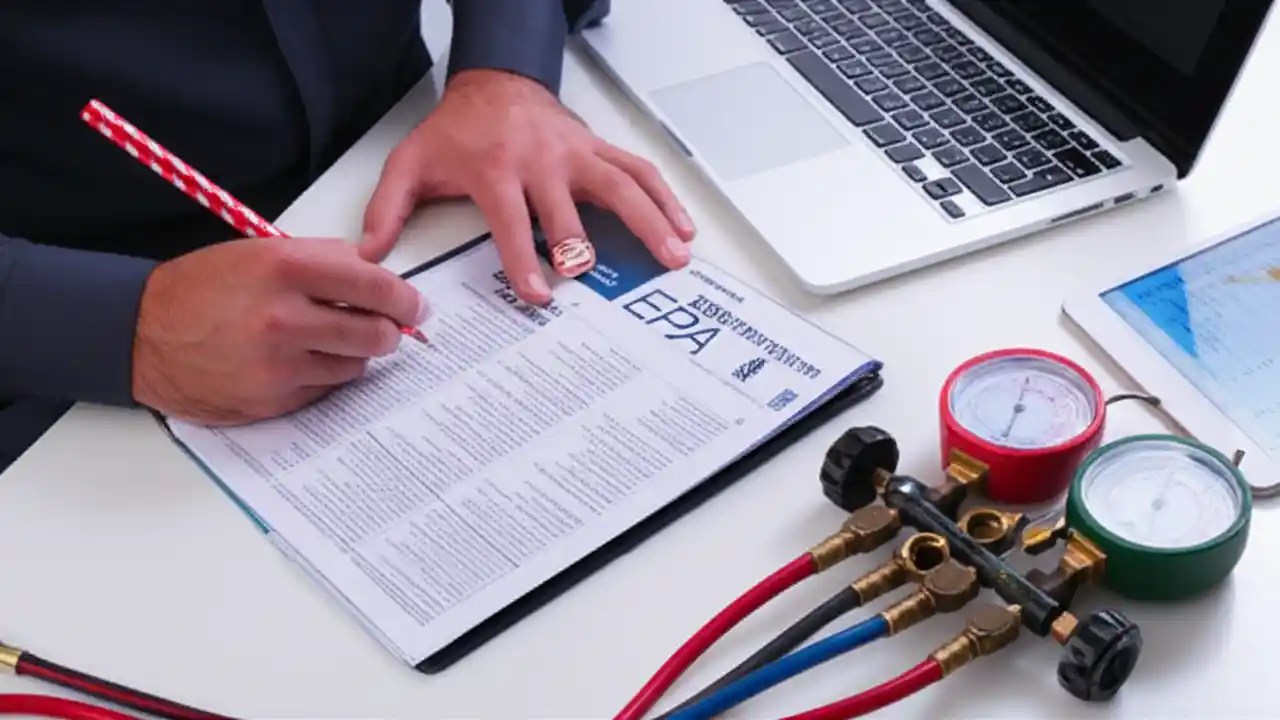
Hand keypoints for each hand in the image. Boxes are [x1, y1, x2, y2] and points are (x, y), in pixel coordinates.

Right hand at [132, 237, 428, 423]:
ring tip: (322, 339)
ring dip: (352, 353)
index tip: (415, 305)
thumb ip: (323, 260)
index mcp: (287, 270)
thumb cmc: (202, 288)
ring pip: (356, 365)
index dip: (405, 299)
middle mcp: (285, 319)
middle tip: (382, 327)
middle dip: (387, 330)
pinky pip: (326, 389)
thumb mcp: (261, 252)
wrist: (141, 334)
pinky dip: (323, 375)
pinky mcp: (273, 399)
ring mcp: (279, 365)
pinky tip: (297, 360)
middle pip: (377, 334)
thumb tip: (376, 273)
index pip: (376, 287)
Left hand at [361, 69, 696, 304]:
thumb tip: (370, 254)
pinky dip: (665, 197)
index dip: (523, 259)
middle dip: (579, 242)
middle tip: (591, 274)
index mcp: (498, 168)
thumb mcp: (413, 162)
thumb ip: (388, 208)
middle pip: (569, 205)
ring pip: (620, 184)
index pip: (513, 220)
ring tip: (673, 254)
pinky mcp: (598, 149)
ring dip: (649, 219)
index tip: (537, 293)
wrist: (495, 81)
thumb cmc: (460, 129)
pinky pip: (638, 170)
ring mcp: (576, 153)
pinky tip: (683, 225)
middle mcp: (542, 159)